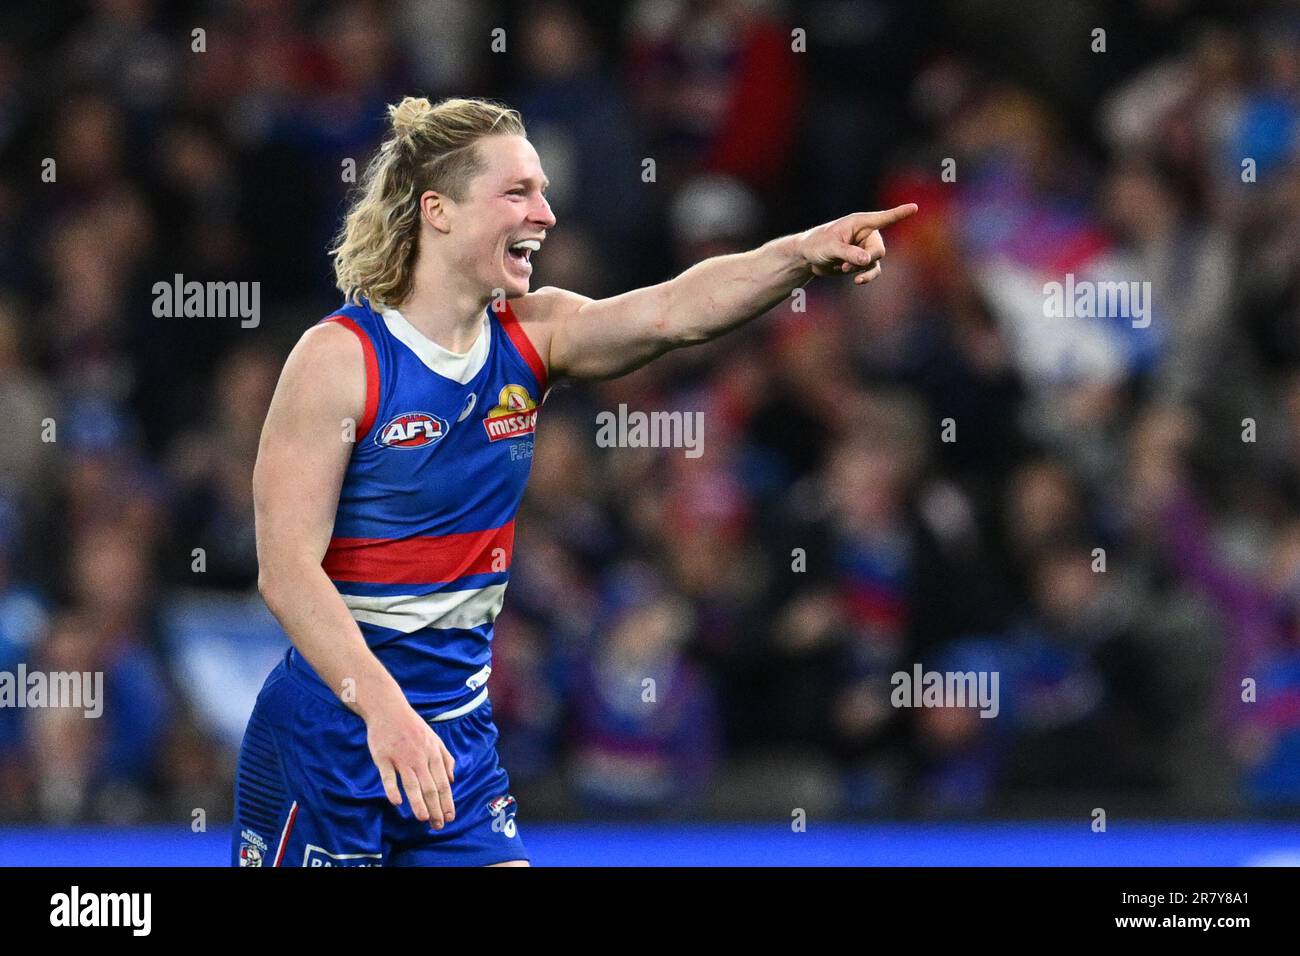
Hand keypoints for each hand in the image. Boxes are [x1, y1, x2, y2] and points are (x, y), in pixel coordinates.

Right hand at [364, 697, 456, 827]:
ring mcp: (401, 758)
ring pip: (412, 784)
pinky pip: (388, 776)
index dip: (447, 801)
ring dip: (418, 803)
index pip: (443, 783)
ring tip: (424, 819)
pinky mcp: (383, 757)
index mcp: (433, 754)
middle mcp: (419, 757)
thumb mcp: (435, 738)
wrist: (389, 709)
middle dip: (436, 808)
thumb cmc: (413, 726)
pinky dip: (392, 789)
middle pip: (430, 787)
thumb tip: (452, 779)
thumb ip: (445, 758)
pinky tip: (397, 802)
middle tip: (438, 826)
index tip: (450, 818)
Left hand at [796, 204, 917, 283]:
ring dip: (862, 270)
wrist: (808, 258)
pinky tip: (856, 280)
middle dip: (866, 260)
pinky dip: (864, 276)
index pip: (884, 218)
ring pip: (875, 263)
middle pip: (879, 250)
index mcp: (860, 223)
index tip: (914, 207)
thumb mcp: (830, 247)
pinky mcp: (862, 263)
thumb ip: (849, 253)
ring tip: (844, 269)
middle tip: (848, 265)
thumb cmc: (817, 244)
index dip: (899, 213)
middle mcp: (866, 234)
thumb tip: (867, 260)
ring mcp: (865, 249)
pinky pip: (871, 271)